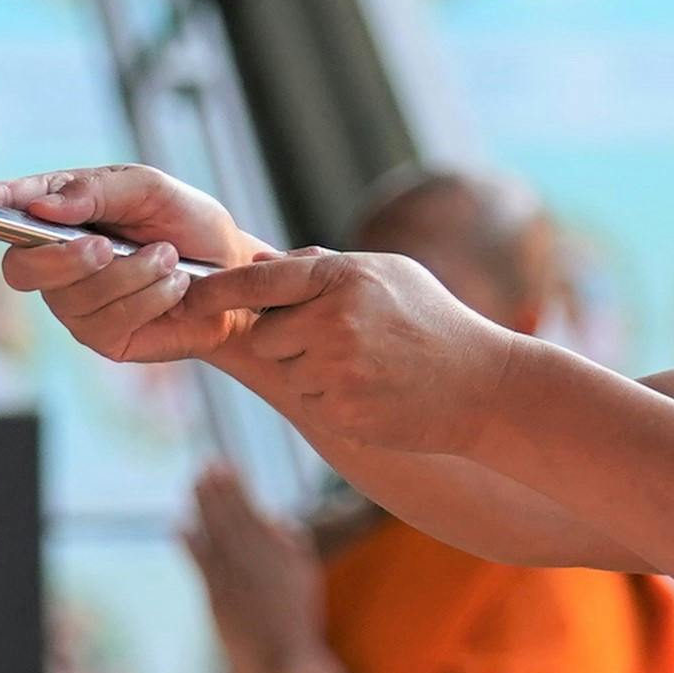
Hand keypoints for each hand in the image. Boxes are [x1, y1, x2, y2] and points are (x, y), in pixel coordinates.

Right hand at [0, 165, 271, 363]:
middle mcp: (56, 263)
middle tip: (105, 245)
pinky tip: (176, 287)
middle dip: (62, 258)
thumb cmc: (189, 224)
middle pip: (20, 269)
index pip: (3, 211)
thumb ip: (96, 190)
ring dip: (130, 273)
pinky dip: (147, 297)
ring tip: (170, 259)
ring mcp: (76, 305)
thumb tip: (39, 203)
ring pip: (74, 296)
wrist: (238, 275)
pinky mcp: (104, 338)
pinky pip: (109, 319)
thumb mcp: (150, 188)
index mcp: (58, 213)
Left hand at [180, 463, 323, 672]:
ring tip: (193, 483)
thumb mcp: (305, 575)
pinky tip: (180, 525)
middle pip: (232, 518)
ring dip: (204, 508)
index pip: (252, 513)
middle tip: (204, 465)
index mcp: (279, 555)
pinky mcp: (218, 599)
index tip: (224, 466)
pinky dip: (192, 544)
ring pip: (217, 536)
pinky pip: (203, 565)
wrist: (282, 660)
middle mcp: (257, 564)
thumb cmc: (296, 617)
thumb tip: (274, 516)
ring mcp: (236, 581)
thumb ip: (291, 543)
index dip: (236, 488)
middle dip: (218, 490)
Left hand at [186, 245, 535, 459]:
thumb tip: (264, 261)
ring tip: (366, 365)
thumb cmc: (436, 324)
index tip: (189, 295)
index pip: (259, 280)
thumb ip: (325, 266)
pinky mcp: (342, 411)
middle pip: (266, 335)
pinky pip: (310, 402)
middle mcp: (334, 321)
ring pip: (287, 371)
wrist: (484, 387)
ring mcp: (337, 369)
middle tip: (341, 340)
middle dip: (288, 339)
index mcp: (343, 277)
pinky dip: (332, 399)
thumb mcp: (389, 274)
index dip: (217, 290)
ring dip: (311, 371)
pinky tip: (373, 390)